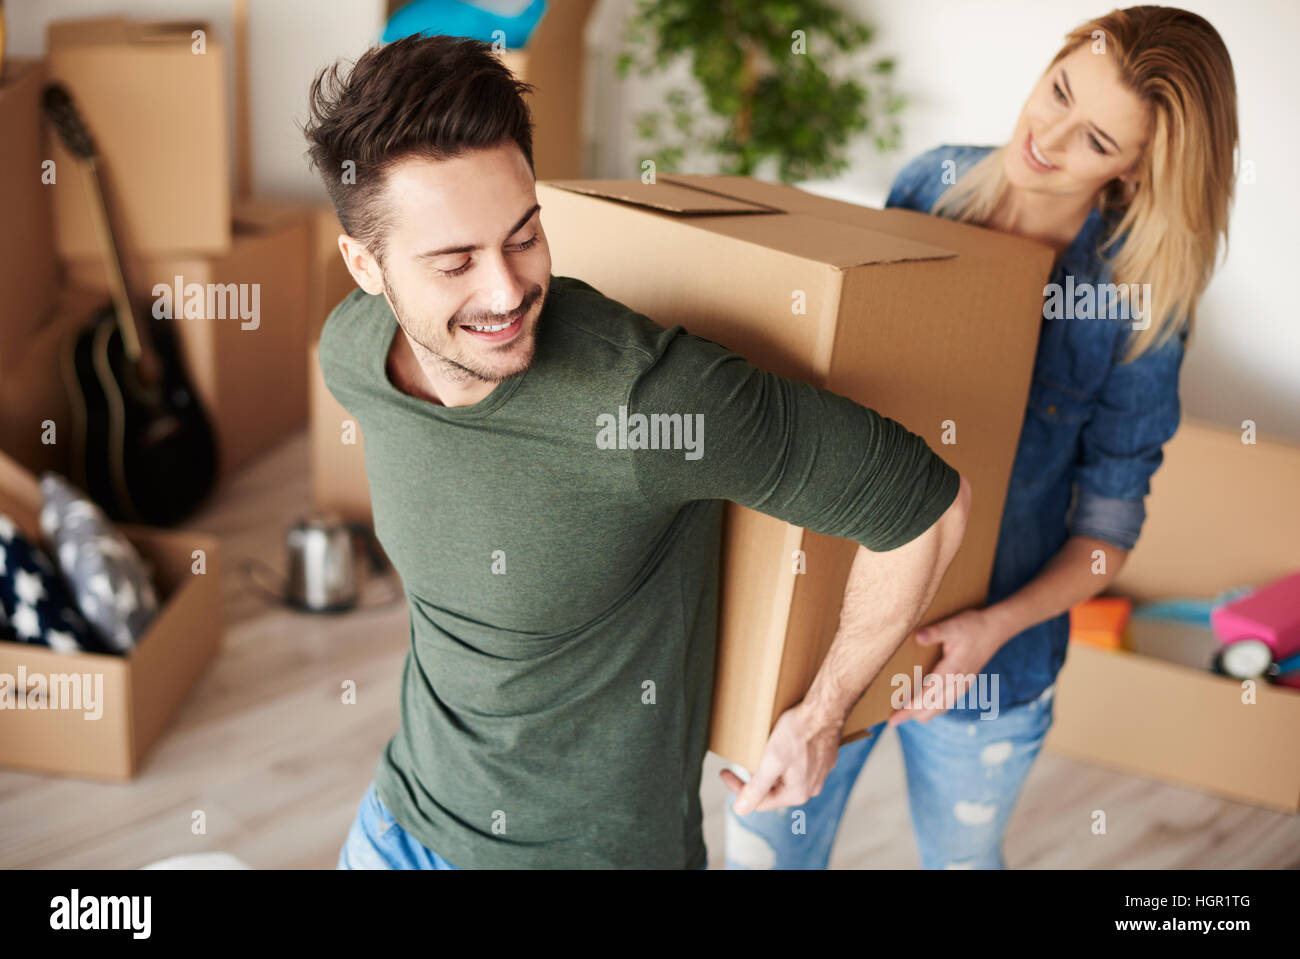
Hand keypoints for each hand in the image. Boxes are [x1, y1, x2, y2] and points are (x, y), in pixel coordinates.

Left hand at [720, 701, 843, 815]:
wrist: (825, 709)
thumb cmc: (799, 731)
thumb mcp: (772, 760)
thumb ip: (757, 788)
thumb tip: (740, 809)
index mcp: (797, 793)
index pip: (759, 801)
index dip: (738, 789)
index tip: (725, 772)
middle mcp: (810, 789)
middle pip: (773, 791)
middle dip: (755, 779)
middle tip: (741, 762)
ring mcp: (818, 775)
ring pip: (785, 779)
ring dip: (770, 769)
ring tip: (759, 753)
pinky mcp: (822, 761)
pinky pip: (798, 767)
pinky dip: (785, 760)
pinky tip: (781, 746)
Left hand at [887, 608, 1007, 726]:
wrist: (996, 629)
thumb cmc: (973, 626)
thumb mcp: (953, 625)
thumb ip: (935, 632)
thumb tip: (917, 637)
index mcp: (952, 671)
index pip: (926, 697)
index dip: (909, 709)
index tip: (893, 720)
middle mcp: (957, 683)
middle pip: (932, 709)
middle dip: (912, 715)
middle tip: (892, 719)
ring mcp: (962, 685)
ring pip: (940, 708)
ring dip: (922, 713)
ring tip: (904, 714)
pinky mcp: (964, 684)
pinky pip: (947, 703)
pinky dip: (933, 708)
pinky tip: (924, 704)